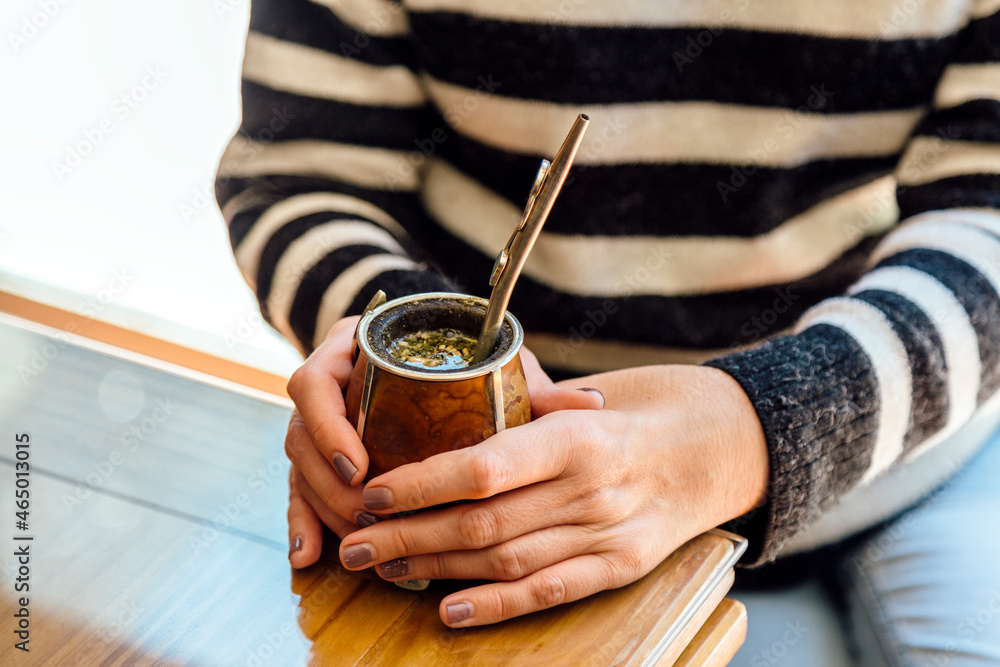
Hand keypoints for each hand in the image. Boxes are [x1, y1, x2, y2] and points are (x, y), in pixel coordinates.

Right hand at [283, 315, 603, 565]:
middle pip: (302, 433)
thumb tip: (592, 405)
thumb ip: (532, 387)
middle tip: (367, 516)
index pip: (314, 380)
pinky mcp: (318, 457)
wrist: (432, 355)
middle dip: (329, 483)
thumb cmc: (464, 362)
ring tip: (357, 540)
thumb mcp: (490, 367)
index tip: (358, 464)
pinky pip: (298, 489)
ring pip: (300, 467)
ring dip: (323, 507)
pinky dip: (303, 522)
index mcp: (354, 349)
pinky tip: (310, 555)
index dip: (328, 424)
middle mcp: (329, 385)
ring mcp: (319, 422)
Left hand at [336, 365, 768, 626]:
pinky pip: (549, 592)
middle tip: (357, 542)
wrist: (711, 446)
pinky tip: (449, 610)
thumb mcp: (579, 399)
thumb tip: (435, 420)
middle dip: (409, 535)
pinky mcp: (619, 567)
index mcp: (575, 436)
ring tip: (385, 567)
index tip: (373, 494)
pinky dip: (496, 606)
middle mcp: (590, 488)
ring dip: (437, 567)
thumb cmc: (629, 414)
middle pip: (482, 523)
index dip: (422, 485)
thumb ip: (519, 414)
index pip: (484, 465)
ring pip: (505, 560)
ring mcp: (607, 533)